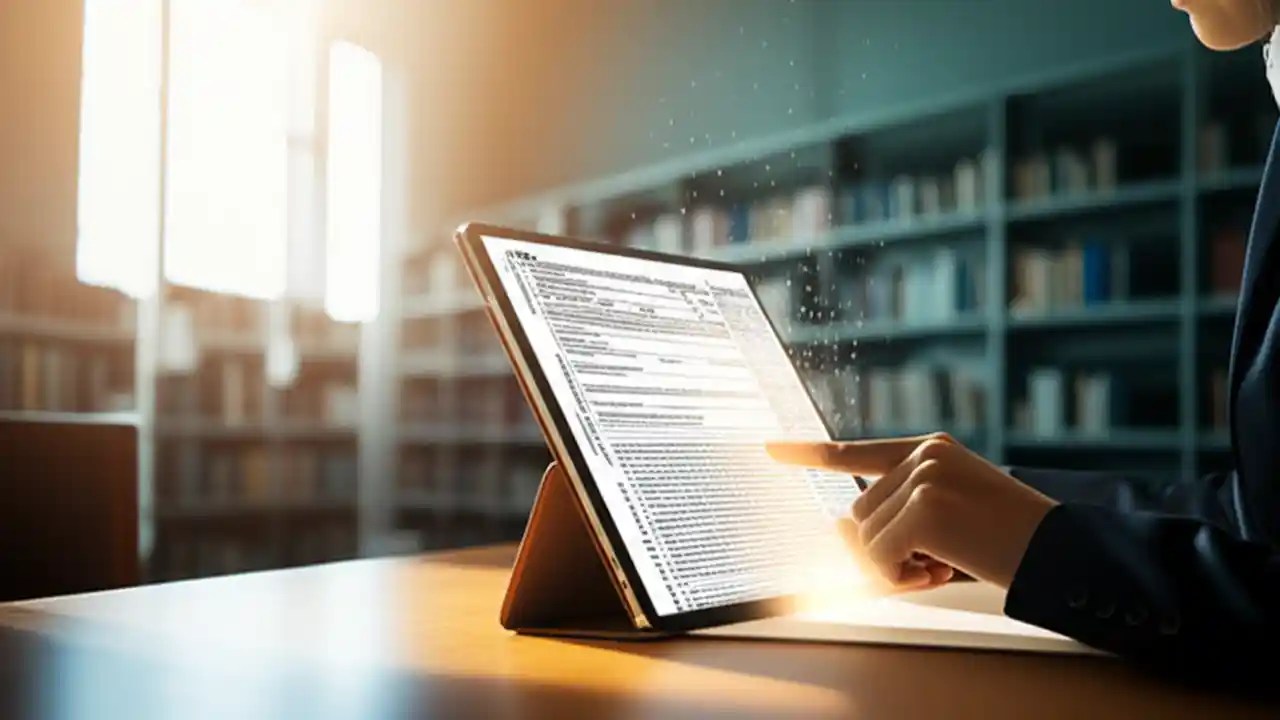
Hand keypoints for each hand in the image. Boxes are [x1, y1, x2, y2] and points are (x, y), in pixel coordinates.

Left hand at [768, 433, 1057, 589]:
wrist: (1064, 552)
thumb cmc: (1008, 542)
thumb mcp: (949, 525)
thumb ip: (896, 523)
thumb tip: (838, 533)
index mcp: (932, 449)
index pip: (858, 451)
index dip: (810, 453)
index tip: (769, 448)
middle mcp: (924, 454)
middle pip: (860, 512)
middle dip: (885, 548)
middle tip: (933, 564)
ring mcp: (924, 476)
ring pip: (865, 536)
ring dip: (894, 565)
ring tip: (944, 566)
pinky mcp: (925, 506)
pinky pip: (878, 557)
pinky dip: (900, 576)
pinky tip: (941, 572)